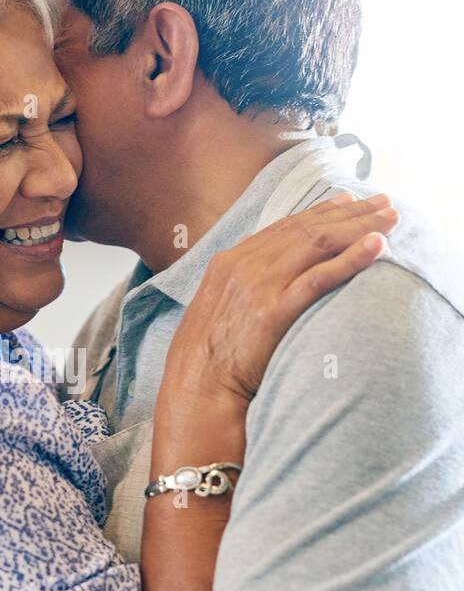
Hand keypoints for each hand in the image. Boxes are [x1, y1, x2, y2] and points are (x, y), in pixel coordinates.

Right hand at [164, 192, 398, 404]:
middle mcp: (244, 265)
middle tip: (385, 201)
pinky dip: (351, 258)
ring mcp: (258, 286)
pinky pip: (319, 278)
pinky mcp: (273, 312)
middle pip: (307, 228)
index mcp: (230, 262)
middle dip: (350, 212)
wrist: (196, 389)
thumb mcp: (218, 310)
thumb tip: (261, 274)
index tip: (349, 201)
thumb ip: (240, 286)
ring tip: (392, 218)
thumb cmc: (210, 359)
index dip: (321, 211)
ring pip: (317, 244)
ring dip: (359, 227)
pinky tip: (377, 246)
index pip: (285, 226)